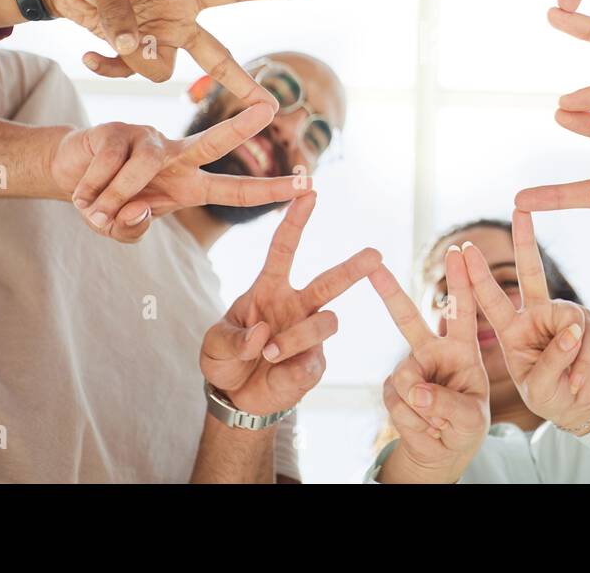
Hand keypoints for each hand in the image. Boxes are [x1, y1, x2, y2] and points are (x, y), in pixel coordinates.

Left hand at [34, 0, 296, 96]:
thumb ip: (120, 18)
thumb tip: (131, 49)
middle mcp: (177, 19)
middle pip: (217, 55)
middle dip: (241, 82)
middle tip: (269, 107)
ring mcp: (158, 38)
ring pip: (161, 72)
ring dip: (135, 65)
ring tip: (109, 41)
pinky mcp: (136, 52)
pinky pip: (132, 74)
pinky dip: (111, 69)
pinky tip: (88, 57)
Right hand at [49, 101, 307, 240]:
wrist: (69, 177)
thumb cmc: (107, 203)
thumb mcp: (121, 229)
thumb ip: (132, 229)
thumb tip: (137, 210)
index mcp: (190, 185)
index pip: (237, 190)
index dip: (271, 190)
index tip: (308, 185)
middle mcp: (177, 156)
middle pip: (214, 139)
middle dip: (242, 125)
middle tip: (270, 108)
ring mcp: (149, 138)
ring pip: (144, 164)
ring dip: (115, 195)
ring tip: (95, 208)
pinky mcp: (118, 129)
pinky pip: (109, 162)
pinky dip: (93, 186)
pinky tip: (83, 191)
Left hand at [200, 194, 380, 415]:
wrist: (237, 399)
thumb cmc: (226, 359)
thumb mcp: (214, 346)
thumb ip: (233, 339)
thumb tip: (263, 335)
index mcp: (269, 289)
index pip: (284, 249)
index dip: (295, 220)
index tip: (309, 191)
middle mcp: (296, 306)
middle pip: (329, 282)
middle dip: (353, 268)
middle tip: (374, 256)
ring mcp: (310, 335)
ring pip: (324, 322)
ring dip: (294, 338)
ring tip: (269, 353)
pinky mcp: (315, 364)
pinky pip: (312, 361)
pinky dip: (291, 369)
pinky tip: (279, 374)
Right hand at [369, 249, 489, 482]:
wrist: (442, 451)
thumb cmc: (466, 426)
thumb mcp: (471, 419)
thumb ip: (448, 404)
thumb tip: (416, 391)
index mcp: (461, 349)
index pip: (462, 311)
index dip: (461, 282)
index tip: (459, 252)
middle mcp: (432, 351)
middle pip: (407, 318)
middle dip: (390, 291)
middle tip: (373, 266)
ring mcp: (409, 369)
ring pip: (406, 381)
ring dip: (425, 411)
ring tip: (440, 423)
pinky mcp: (391, 388)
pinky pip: (397, 403)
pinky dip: (413, 423)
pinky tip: (425, 427)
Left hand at [463, 210, 589, 430]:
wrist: (581, 404)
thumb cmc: (550, 393)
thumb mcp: (539, 385)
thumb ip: (552, 360)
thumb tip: (575, 329)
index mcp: (511, 329)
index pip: (491, 299)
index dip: (477, 275)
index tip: (464, 247)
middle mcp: (535, 314)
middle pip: (531, 272)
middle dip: (524, 240)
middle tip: (520, 208)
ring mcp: (563, 315)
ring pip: (570, 322)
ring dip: (570, 357)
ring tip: (568, 382)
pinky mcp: (587, 323)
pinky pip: (588, 337)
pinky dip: (584, 365)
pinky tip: (577, 382)